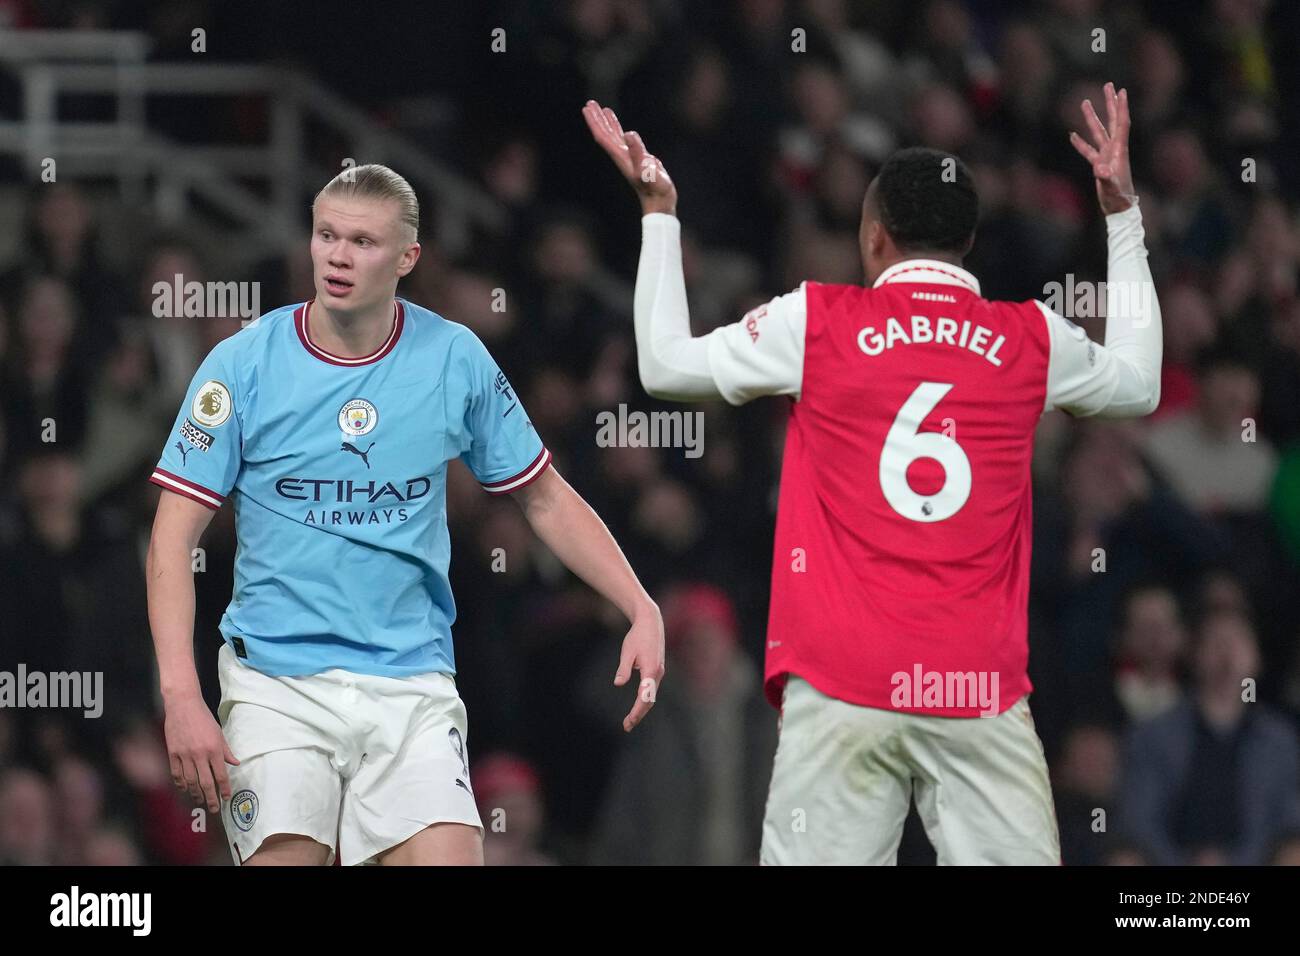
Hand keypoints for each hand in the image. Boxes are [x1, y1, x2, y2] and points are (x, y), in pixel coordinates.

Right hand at [163, 694, 239, 813]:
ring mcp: (184, 755)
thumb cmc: (203, 718)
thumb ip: (226, 751)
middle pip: (205, 782)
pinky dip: (180, 784)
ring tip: (200, 800)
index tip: (226, 798)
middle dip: (210, 798)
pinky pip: (176, 773)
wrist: (183, 705)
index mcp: (214, 749)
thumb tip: (236, 763)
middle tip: (214, 809)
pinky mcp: (172, 753)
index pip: (221, 775)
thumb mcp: (219, 733)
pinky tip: (184, 789)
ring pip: (190, 781)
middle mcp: (200, 754)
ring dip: (195, 794)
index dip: (224, 789)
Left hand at [583, 99, 677, 215]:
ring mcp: (630, 157)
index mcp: (620, 156)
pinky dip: (623, 133)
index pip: (603, 136)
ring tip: (603, 110)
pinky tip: (622, 128)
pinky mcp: (640, 159)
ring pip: (615, 137)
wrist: (660, 201)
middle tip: (590, 103)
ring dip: (608, 123)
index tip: (587, 109)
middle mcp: (622, 156)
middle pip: (605, 134)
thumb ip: (637, 151)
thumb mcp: (646, 168)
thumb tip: (629, 133)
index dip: (595, 122)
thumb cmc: (654, 187)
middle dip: (597, 119)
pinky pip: (627, 142)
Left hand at [613, 604, 665, 731]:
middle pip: (649, 700)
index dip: (636, 711)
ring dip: (642, 709)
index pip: (644, 697)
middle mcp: (658, 673)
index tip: (629, 721)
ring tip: (630, 720)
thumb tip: (618, 683)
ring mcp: (659, 672)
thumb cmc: (637, 636)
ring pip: (651, 696)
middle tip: (626, 726)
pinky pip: (651, 689)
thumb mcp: (627, 651)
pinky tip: (637, 706)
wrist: (651, 622)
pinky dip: (645, 700)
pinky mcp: (657, 670)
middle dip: (639, 714)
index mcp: (651, 670)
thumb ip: (623, 668)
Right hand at [1069, 82, 1136, 214]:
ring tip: (1085, 102)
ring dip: (1092, 117)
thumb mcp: (1111, 187)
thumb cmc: (1118, 197)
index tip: (1121, 91)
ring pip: (1098, 132)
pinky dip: (1081, 142)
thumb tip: (1098, 168)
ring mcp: (1106, 156)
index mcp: (1119, 150)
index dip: (1121, 107)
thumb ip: (1105, 176)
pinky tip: (1072, 134)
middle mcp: (1114, 149)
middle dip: (1109, 103)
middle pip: (1112, 121)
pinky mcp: (1099, 165)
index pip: (1122, 123)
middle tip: (1108, 85)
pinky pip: (1088, 150)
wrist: (1119, 208)